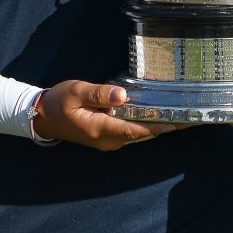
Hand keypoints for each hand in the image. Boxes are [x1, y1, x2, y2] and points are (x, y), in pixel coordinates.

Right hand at [34, 81, 186, 150]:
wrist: (42, 116)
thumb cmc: (58, 102)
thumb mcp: (76, 92)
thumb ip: (99, 94)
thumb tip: (122, 96)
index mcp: (101, 130)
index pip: (136, 130)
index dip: (159, 126)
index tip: (179, 121)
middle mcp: (108, 140)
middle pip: (142, 134)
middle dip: (166, 126)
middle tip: (191, 115)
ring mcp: (108, 140)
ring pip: (138, 133)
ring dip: (159, 125)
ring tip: (183, 114)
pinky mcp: (108, 135)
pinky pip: (131, 131)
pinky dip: (146, 123)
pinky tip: (160, 112)